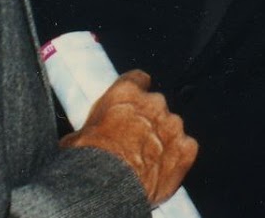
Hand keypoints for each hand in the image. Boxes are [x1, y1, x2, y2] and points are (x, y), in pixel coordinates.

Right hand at [62, 70, 197, 203]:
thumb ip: (93, 126)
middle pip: (156, 105)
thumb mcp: (78, 136)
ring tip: (147, 157)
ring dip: (163, 138)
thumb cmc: (90, 159)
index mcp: (125, 93)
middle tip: (134, 139)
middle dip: (148, 119)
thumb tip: (82, 138)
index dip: (136, 91)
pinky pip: (186, 147)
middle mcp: (152, 104)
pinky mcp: (185, 148)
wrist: (107, 185)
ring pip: (171, 126)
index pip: (138, 79)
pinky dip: (178, 155)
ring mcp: (172, 125)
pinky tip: (164, 166)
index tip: (133, 102)